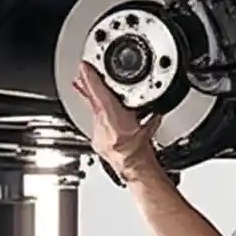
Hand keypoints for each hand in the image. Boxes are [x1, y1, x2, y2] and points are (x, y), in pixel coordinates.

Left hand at [72, 61, 161, 180]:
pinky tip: (93, 110)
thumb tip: (155, 114)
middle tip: (80, 72)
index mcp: (115, 118)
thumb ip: (150, 119)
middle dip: (87, 85)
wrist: (135, 168)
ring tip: (81, 84)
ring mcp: (98, 133)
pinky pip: (93, 122)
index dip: (92, 79)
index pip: (99, 93)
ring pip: (92, 111)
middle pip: (92, 100)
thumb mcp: (148, 127)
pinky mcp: (97, 140)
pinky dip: (95, 115)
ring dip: (88, 98)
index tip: (84, 67)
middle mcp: (103, 125)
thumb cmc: (141, 151)